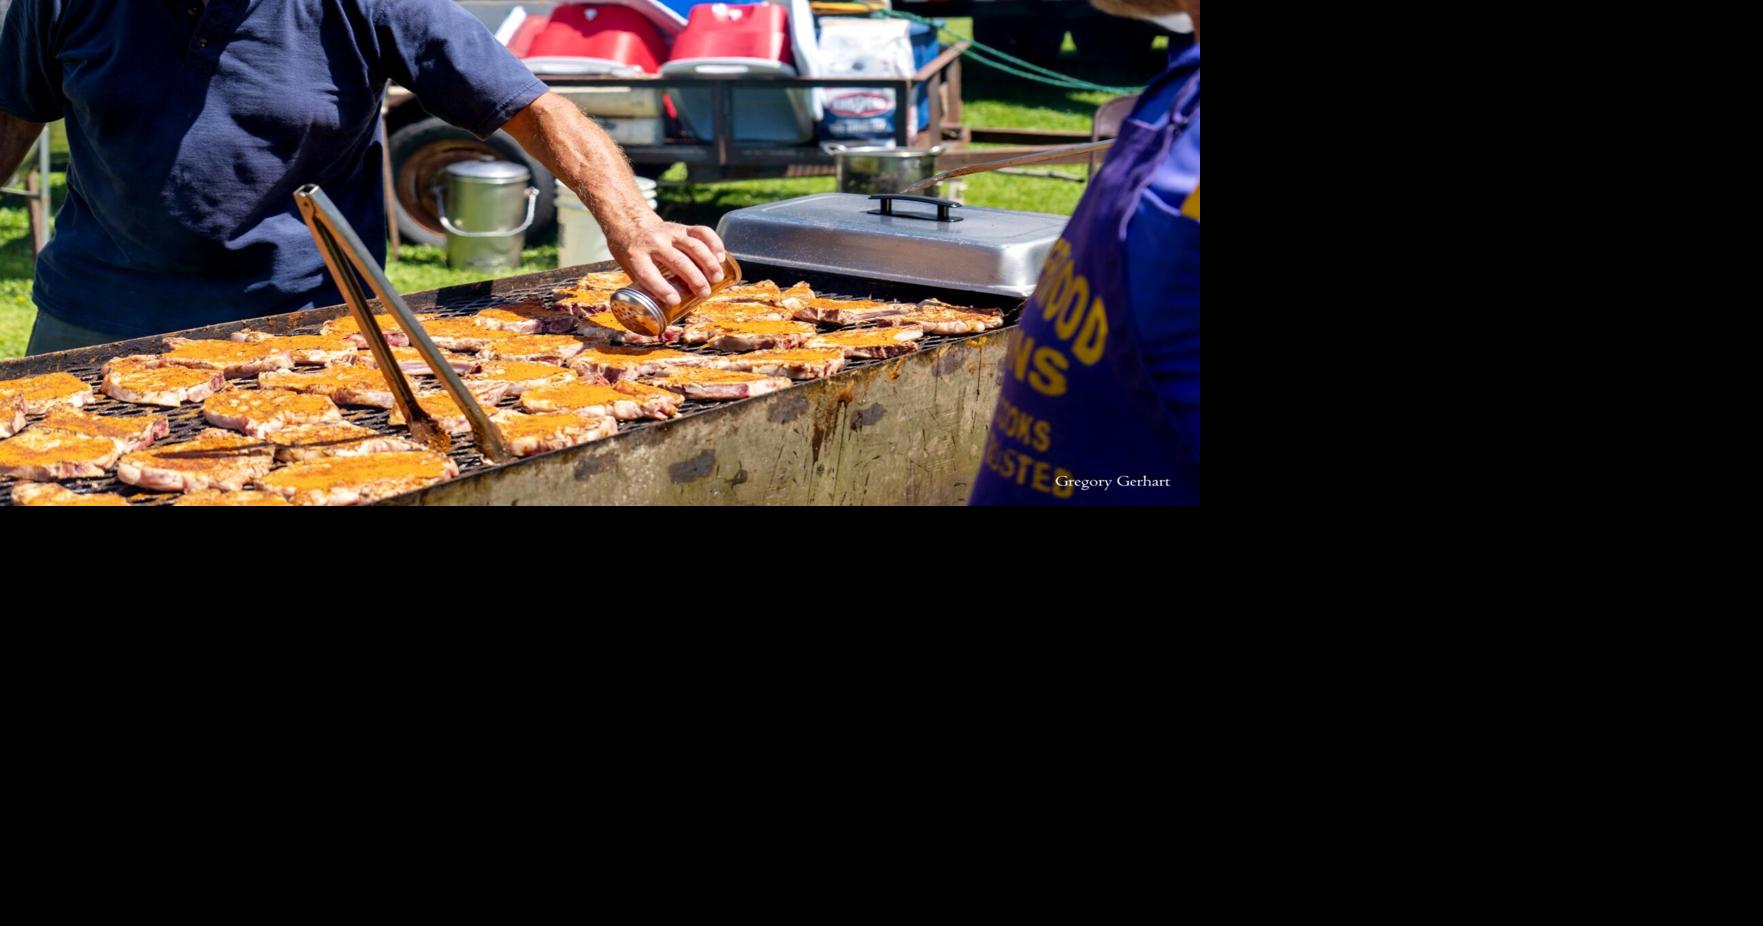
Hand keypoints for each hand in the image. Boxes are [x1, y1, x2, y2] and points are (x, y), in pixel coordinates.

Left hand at [606, 217, 726, 305]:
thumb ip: (648, 285)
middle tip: (704, 293)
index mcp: (636, 256)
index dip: (662, 288)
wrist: (630, 223)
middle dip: (694, 278)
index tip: (675, 301)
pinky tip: (721, 257)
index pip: (649, 274)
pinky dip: (714, 243)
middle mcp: (654, 242)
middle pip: (678, 261)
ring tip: (717, 278)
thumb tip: (669, 310)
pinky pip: (701, 232)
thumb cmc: (631, 252)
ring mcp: (670, 233)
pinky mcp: (682, 228)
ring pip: (694, 246)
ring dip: (708, 263)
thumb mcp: (630, 269)